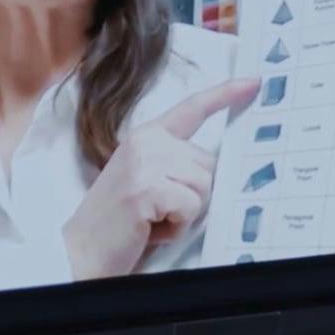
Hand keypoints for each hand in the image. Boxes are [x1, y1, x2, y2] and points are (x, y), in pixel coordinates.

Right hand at [65, 78, 259, 279]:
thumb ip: (175, 164)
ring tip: (152, 220)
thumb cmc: (120, 224)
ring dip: (185, 214)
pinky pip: (191, 207)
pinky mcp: (148, 187)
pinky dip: (176, 228)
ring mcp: (146, 162)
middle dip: (193, 196)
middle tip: (158, 212)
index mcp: (146, 136)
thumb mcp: (146, 181)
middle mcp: (147, 142)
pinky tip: (150, 229)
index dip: (225, 94)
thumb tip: (215, 166)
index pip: (192, 109)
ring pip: (204, 187)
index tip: (253, 82)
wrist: (80, 252)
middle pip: (209, 164)